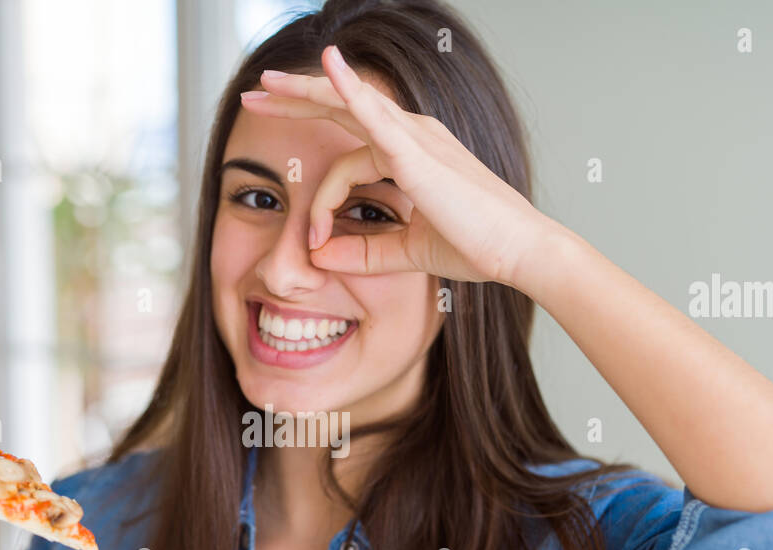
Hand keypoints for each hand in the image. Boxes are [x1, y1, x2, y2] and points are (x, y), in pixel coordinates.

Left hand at [240, 44, 552, 286]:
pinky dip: (350, 90)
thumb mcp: (407, 251)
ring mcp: (415, 138)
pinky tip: (328, 67)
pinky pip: (376, 114)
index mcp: (411, 154)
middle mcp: (412, 136)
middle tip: (254, 95)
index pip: (347, 159)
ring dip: (304, 92)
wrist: (518, 251)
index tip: (312, 240)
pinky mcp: (417, 153)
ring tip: (264, 85)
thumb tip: (321, 257)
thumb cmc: (477, 246)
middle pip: (341, 108)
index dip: (320, 200)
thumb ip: (365, 252)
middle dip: (295, 101)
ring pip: (347, 106)